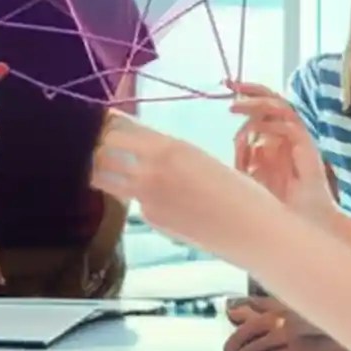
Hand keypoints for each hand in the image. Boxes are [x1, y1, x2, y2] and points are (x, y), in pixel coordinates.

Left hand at [92, 110, 278, 260]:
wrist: (253, 232)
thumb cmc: (239, 190)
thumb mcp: (200, 158)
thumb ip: (167, 153)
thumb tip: (142, 149)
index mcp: (167, 148)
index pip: (120, 127)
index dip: (107, 122)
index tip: (102, 119)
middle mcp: (150, 171)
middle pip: (102, 150)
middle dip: (97, 145)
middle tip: (98, 143)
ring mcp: (145, 199)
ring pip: (104, 178)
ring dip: (102, 169)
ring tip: (105, 165)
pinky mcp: (150, 220)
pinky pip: (133, 201)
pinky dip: (134, 195)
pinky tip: (156, 196)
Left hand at [224, 297, 350, 350]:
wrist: (342, 328)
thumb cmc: (313, 312)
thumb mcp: (286, 302)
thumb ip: (259, 305)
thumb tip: (233, 310)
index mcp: (275, 316)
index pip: (244, 332)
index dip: (233, 342)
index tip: (228, 348)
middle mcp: (280, 334)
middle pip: (249, 350)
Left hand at [228, 81, 337, 225]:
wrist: (299, 226)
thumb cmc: (275, 205)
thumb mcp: (248, 177)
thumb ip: (243, 157)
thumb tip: (238, 136)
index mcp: (272, 138)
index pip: (260, 108)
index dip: (244, 96)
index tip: (225, 87)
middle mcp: (285, 135)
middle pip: (272, 101)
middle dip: (251, 89)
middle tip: (230, 85)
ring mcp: (297, 140)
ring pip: (281, 108)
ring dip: (257, 104)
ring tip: (235, 107)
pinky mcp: (307, 148)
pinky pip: (291, 127)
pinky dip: (272, 127)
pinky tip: (256, 133)